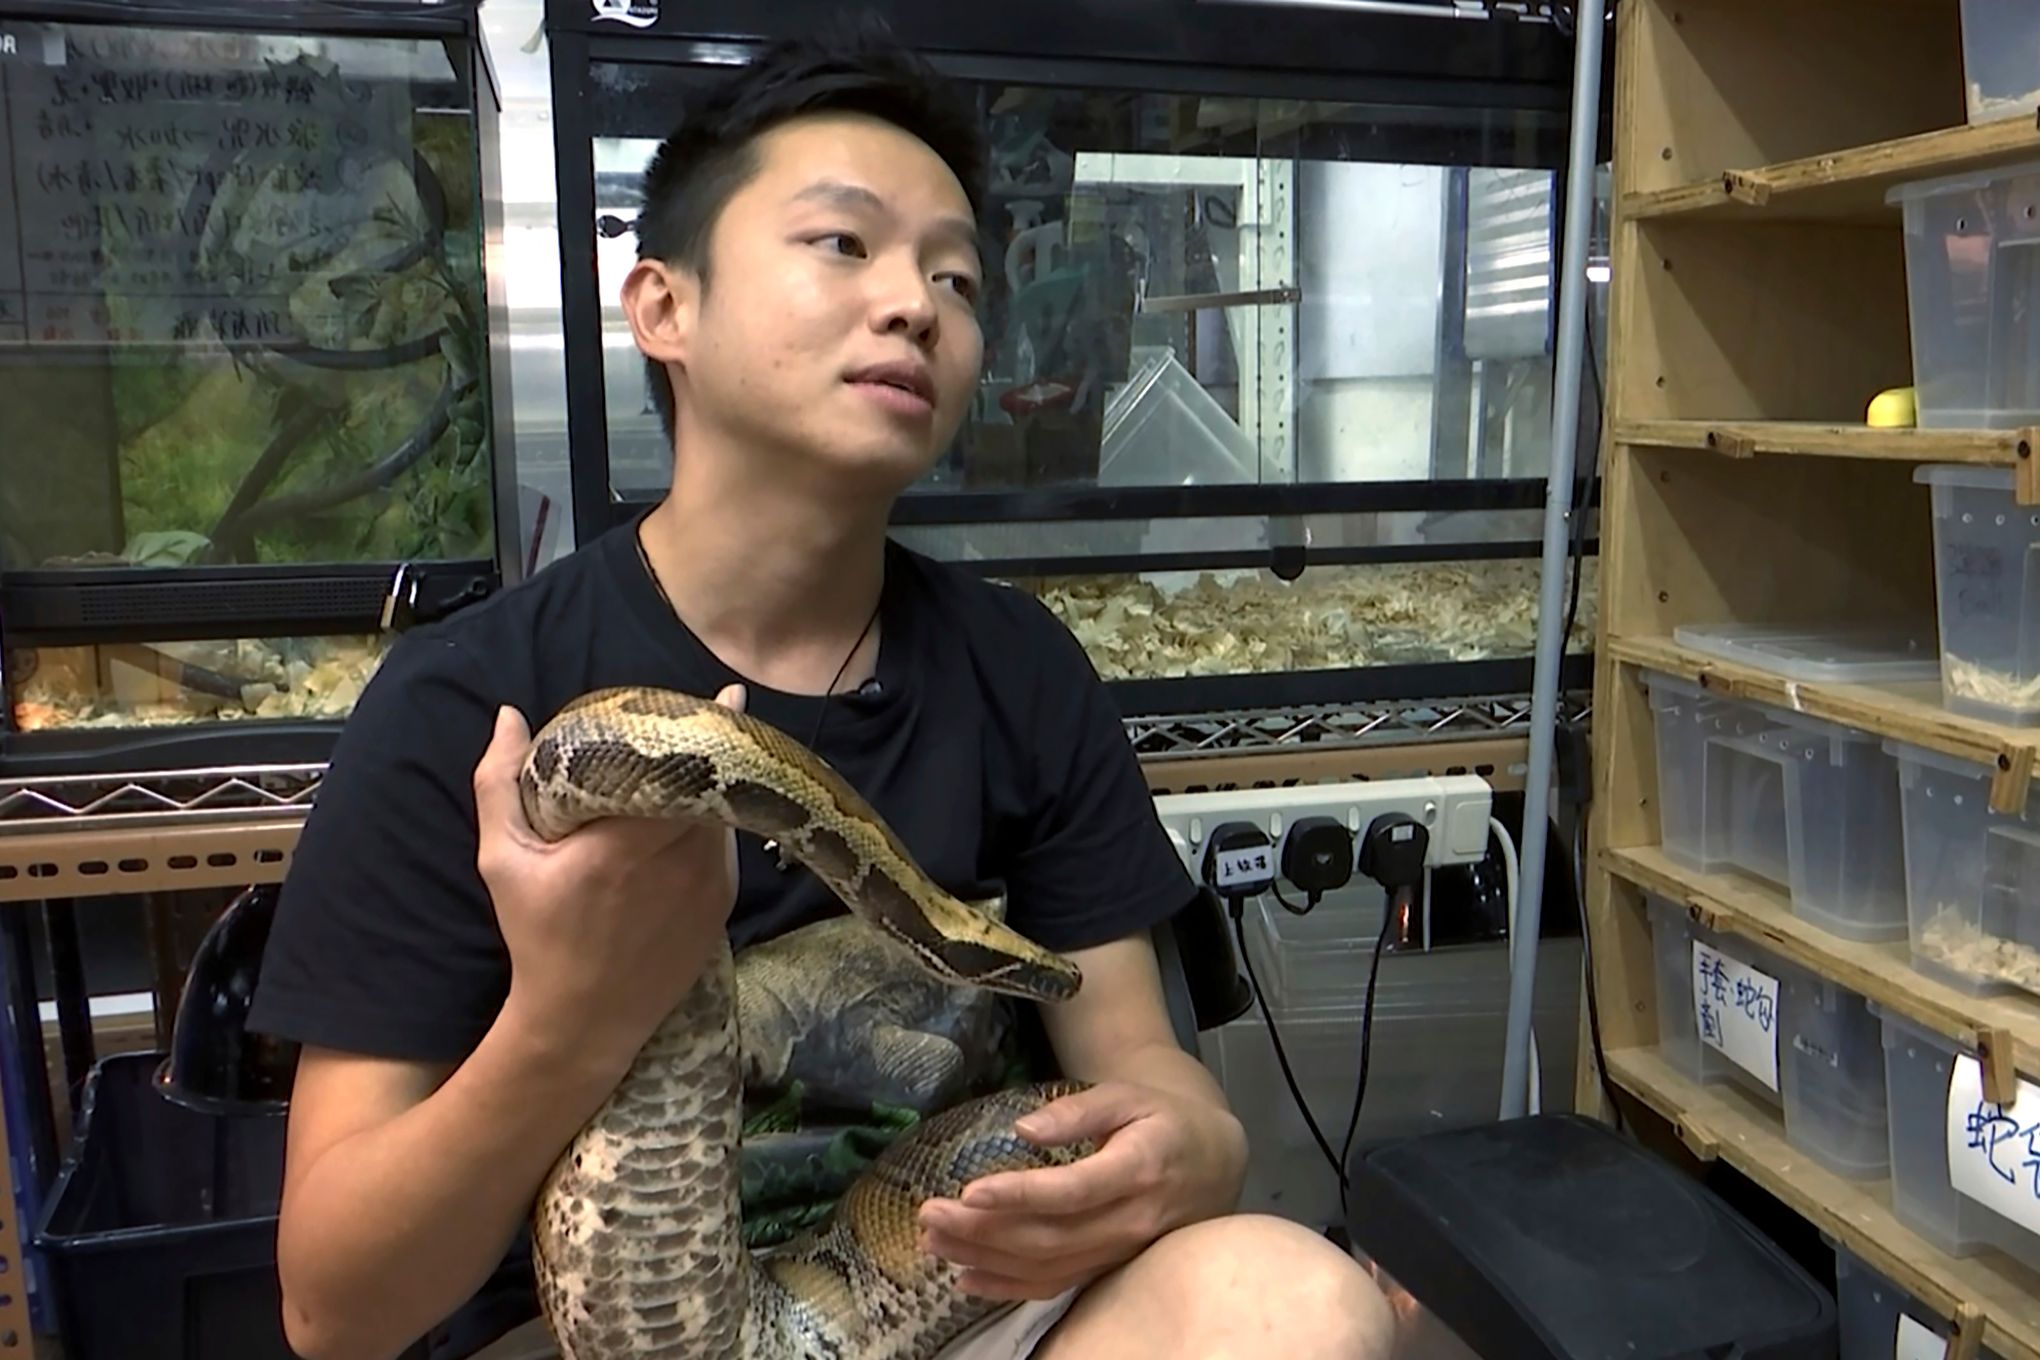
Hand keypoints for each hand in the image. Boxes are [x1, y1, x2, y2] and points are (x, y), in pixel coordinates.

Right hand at [471, 685, 744, 1070]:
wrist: (585, 1022)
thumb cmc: (539, 937)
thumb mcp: (504, 861)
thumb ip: (500, 784)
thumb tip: (508, 716)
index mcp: (632, 841)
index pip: (685, 766)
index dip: (703, 729)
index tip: (718, 697)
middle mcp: (685, 857)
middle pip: (709, 782)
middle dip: (705, 751)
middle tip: (697, 718)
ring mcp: (712, 882)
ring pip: (720, 812)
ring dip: (707, 789)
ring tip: (690, 762)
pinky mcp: (723, 903)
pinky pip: (723, 844)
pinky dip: (709, 825)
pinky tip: (687, 816)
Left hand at [915, 1082, 1245, 1301]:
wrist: (1213, 1159)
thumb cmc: (1164, 1118)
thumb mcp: (1128, 1096)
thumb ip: (1079, 1110)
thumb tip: (1023, 1129)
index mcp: (1138, 1170)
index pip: (1072, 1191)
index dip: (1019, 1195)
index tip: (969, 1191)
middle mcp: (1131, 1221)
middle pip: (1049, 1237)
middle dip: (983, 1231)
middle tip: (930, 1214)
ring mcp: (1122, 1252)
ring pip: (1047, 1267)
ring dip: (986, 1259)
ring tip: (934, 1241)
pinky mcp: (1111, 1267)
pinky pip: (1057, 1286)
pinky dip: (1009, 1287)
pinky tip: (967, 1277)